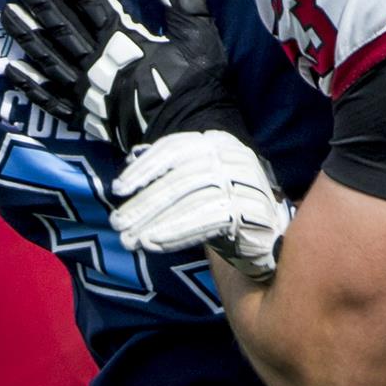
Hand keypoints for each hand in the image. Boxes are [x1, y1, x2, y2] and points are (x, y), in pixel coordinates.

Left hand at [3, 0, 239, 153]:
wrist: (190, 139)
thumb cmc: (197, 87)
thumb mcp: (199, 36)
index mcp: (124, 42)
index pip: (95, 3)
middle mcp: (98, 65)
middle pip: (64, 28)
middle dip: (44, 2)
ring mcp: (88, 93)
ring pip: (50, 59)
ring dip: (28, 36)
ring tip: (7, 14)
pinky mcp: (87, 119)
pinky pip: (51, 101)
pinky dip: (31, 86)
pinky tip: (11, 70)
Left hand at [110, 130, 289, 280]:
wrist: (268, 236)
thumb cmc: (223, 208)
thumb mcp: (195, 184)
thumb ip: (169, 175)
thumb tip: (125, 172)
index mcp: (217, 142)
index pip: (174, 148)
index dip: (143, 168)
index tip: (117, 189)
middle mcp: (233, 156)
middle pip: (179, 177)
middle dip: (143, 202)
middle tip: (118, 223)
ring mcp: (245, 183)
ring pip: (190, 199)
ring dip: (155, 221)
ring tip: (131, 239)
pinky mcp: (250, 211)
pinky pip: (207, 220)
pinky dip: (177, 231)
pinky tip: (155, 242)